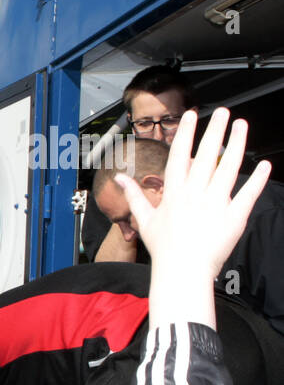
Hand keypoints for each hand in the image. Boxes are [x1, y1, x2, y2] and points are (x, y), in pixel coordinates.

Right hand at [116, 108, 269, 325]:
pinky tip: (263, 164)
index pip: (180, 156)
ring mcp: (215, 204)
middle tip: (224, 112)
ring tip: (242, 126)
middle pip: (206, 156)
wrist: (183, 272)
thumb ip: (133, 195)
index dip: (186, 134)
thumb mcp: (144, 220)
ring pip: (228, 168)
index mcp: (174, 194)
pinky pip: (248, 194)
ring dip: (237, 145)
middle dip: (215, 131)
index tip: (192, 116)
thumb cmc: (163, 248)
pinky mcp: (233, 217)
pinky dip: (257, 179)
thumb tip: (119, 178)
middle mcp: (195, 195)